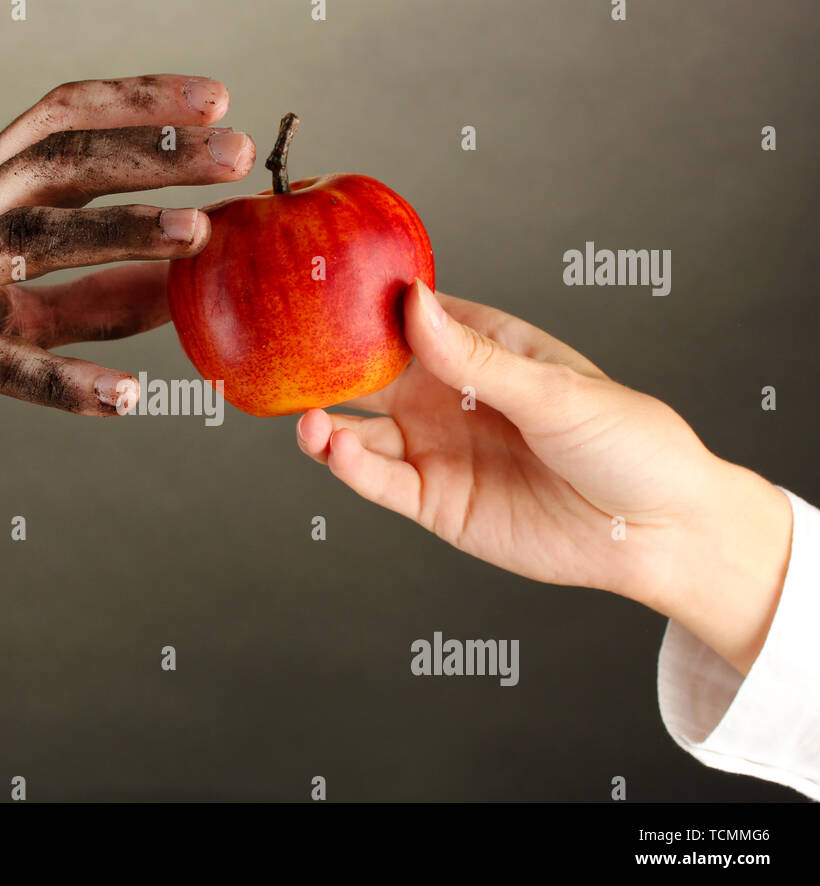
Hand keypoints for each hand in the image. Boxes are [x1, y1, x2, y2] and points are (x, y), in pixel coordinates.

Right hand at [0, 74, 254, 527]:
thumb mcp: (7, 305)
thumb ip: (94, 293)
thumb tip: (189, 281)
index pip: (59, 122)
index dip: (138, 105)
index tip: (216, 102)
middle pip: (58, 164)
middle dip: (152, 153)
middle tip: (235, 153)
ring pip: (30, 241)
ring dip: (119, 235)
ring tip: (199, 239)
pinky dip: (63, 382)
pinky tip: (126, 398)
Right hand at [296, 279, 792, 673]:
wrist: (659, 533)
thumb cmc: (628, 443)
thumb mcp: (554, 390)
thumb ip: (475, 356)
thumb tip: (413, 303)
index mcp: (482, 348)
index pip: (408, 317)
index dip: (360, 305)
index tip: (315, 292)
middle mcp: (449, 396)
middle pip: (369, 375)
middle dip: (327, 367)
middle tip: (285, 360)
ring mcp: (438, 449)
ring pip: (363, 432)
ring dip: (328, 425)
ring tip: (308, 422)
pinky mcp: (436, 502)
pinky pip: (381, 482)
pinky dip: (352, 468)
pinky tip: (337, 452)